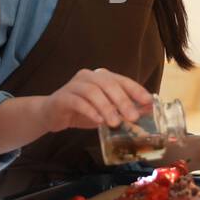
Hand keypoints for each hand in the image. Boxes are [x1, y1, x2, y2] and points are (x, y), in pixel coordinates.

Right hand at [38, 68, 153, 132]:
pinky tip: (97, 121)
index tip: (148, 101)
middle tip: (133, 117)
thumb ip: (122, 109)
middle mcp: (88, 77)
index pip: (121, 80)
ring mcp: (74, 85)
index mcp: (100, 77)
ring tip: (115, 123)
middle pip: (108, 84)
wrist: (51, 115)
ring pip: (93, 92)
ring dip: (106, 107)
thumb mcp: (105, 112)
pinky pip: (78, 102)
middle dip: (122, 100)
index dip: (135, 89)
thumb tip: (147, 111)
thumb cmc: (81, 112)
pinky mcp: (63, 97)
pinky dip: (89, 111)